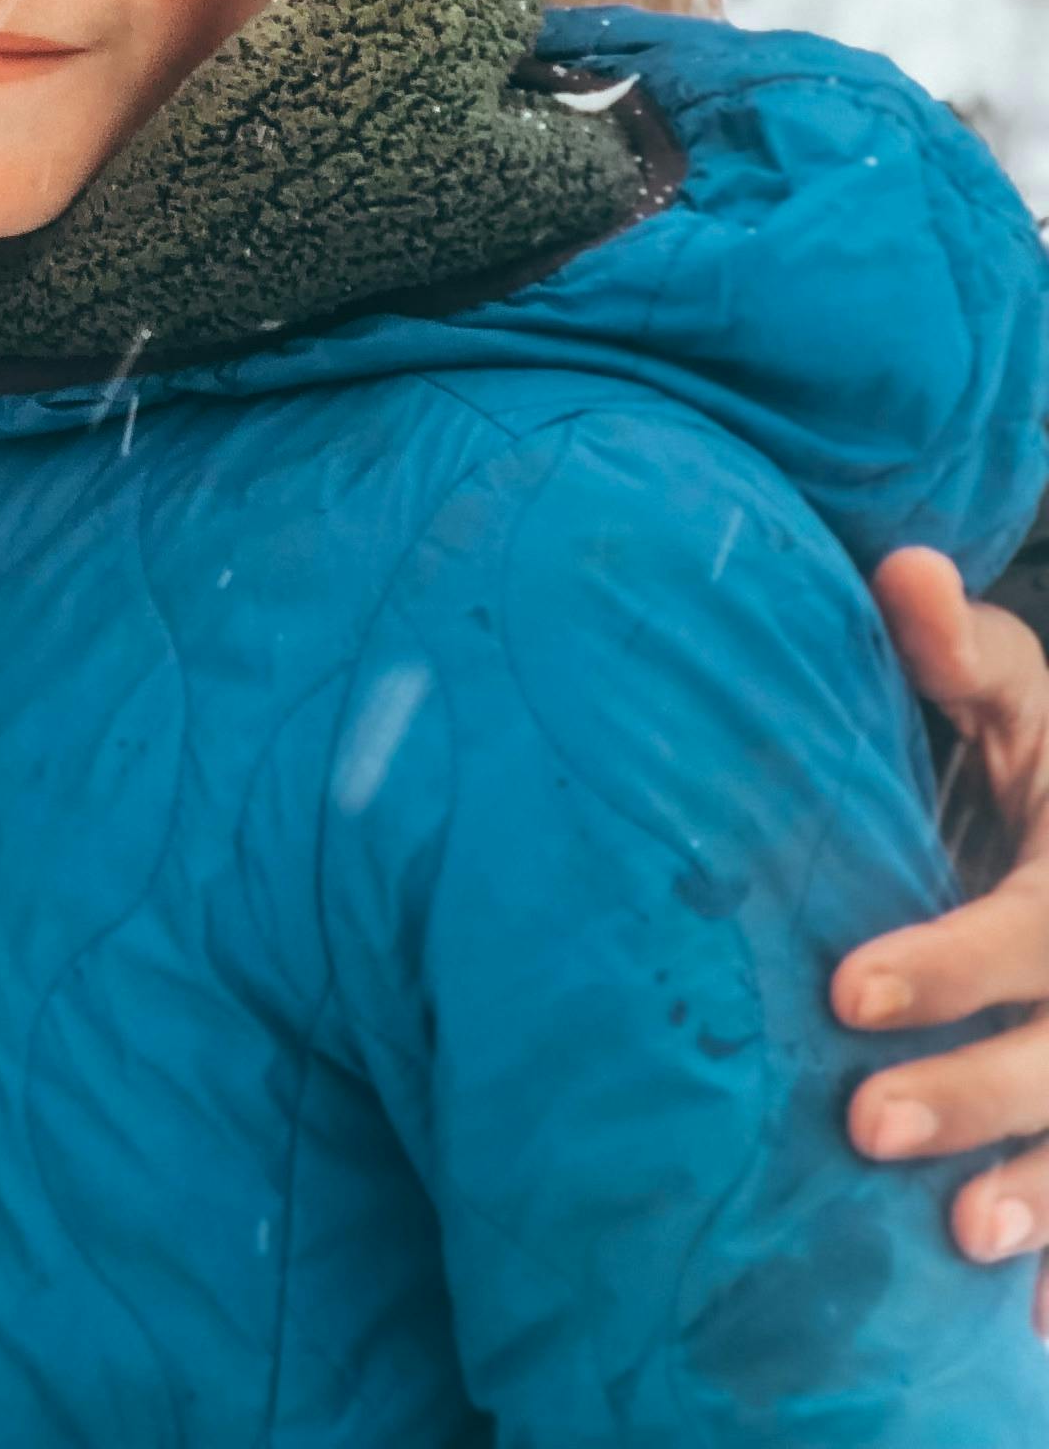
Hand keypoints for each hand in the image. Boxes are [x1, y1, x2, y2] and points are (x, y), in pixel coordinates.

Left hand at [836, 547, 1048, 1319]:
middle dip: (980, 1087)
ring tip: (959, 1231)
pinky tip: (1025, 1310)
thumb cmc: (1033, 759)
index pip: (1032, 926)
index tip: (845, 990)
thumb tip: (896, 564)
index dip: (953, 963)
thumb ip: (949, 649)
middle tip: (861, 1118)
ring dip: (1045, 1183)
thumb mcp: (1015, 697)